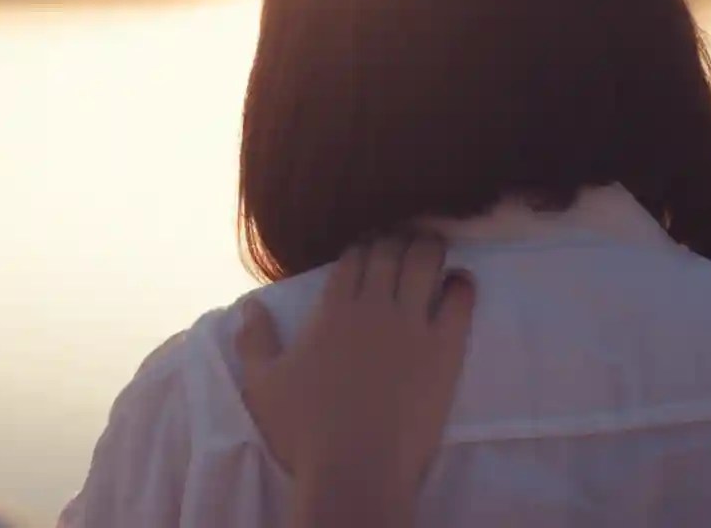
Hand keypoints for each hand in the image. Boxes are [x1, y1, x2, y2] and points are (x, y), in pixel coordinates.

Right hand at [236, 235, 475, 526]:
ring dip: (428, 250)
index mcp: (332, 308)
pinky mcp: (445, 348)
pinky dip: (461, 284)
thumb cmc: (304, 429)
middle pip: (390, 250)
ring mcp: (412, 323)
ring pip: (426, 262)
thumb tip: (248, 305)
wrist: (355, 469)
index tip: (368, 253)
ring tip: (431, 250)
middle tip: (402, 246)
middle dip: (396, 241)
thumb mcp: (262, 383)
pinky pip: (460, 300)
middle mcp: (373, 305)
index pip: (353, 257)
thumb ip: (254, 340)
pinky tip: (459, 284)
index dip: (362, 249)